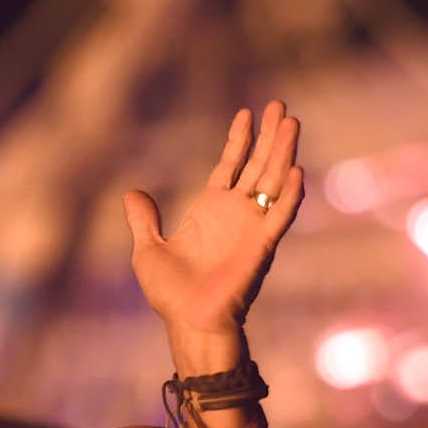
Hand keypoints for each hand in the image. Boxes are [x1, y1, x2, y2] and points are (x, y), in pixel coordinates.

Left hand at [123, 102, 303, 339]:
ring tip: (292, 123)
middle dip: (269, 136)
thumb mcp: (148, 250)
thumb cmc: (170, 294)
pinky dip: (289, 195)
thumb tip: (131, 193)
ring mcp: (251, 228)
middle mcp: (235, 214)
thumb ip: (144, 220)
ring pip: (273, 181)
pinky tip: (297, 170)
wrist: (188, 322)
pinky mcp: (261, 246)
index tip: (247, 113)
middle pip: (257, 165)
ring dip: (283, 152)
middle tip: (280, 106)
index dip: (239, 140)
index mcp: (209, 210)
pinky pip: (280, 216)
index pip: (230, 165)